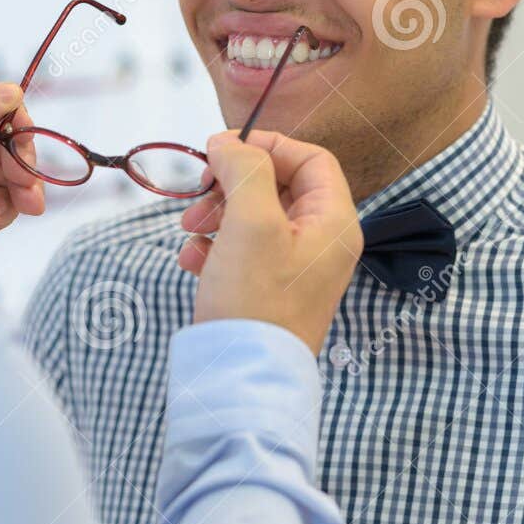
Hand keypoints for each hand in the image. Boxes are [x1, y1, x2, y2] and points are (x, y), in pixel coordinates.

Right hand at [176, 130, 361, 353]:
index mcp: (334, 223)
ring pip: (255, 217)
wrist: (242, 380)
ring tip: (189, 230)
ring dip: (217, 213)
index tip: (223, 151)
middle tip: (200, 194)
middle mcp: (322, 244)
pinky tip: (192, 259)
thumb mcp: (251, 222)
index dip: (268, 146)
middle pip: (278, 186)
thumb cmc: (256, 302)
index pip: (311, 158)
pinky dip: (214, 246)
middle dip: (233, 183)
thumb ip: (244, 170)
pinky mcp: (268, 292)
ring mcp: (296, 270)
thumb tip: (228, 143)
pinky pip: (242, 251)